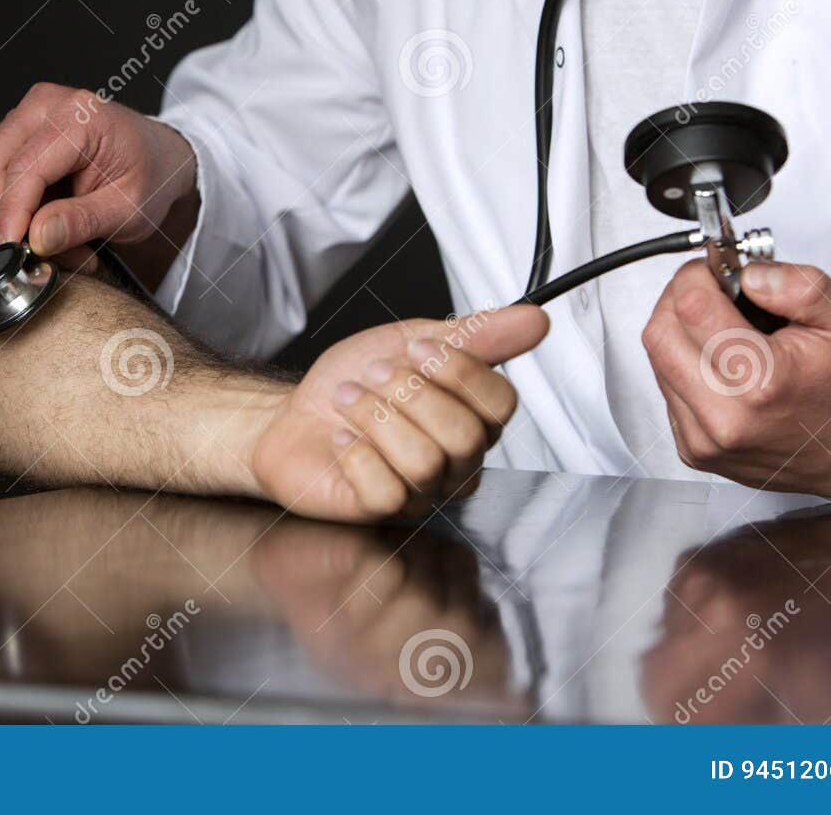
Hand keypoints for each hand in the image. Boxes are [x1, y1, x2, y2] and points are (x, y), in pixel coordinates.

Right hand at [0, 83, 198, 264]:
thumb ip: (81, 222)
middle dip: (8, 215)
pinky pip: (1, 170)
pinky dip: (18, 204)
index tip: (11, 251)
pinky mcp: (25, 127)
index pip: (26, 168)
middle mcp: (49, 104)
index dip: (12, 214)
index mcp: (80, 116)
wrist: (162, 157)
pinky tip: (49, 221)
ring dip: (13, 213)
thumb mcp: (129, 210)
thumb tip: (37, 237)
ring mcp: (33, 112)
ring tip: (55, 239)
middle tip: (40, 251)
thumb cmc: (152, 175)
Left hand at [248, 306, 548, 521]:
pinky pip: (387, 489)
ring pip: (426, 461)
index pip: (501, 403)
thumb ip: (476, 334)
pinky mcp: (383, 511)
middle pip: (466, 435)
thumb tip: (535, 319)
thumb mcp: (413, 340)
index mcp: (473, 419)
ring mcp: (423, 492)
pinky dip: (356, 453)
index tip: (419, 347)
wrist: (295, 415)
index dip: (459, 371)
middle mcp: (457, 462)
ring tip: (350, 401)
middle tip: (376, 373)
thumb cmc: (356, 381)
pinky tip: (343, 440)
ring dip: (376, 417)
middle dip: (411, 393)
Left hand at [640, 260, 830, 504]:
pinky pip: (666, 389)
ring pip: (658, 360)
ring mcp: (703, 439)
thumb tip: (748, 274)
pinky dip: (684, 366)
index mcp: (761, 382)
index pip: (690, 306)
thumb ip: (800, 285)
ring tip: (723, 330)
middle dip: (680, 300)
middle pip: (660, 332)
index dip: (698, 275)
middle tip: (714, 293)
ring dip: (681, 333)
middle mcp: (724, 417)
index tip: (715, 269)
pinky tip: (721, 366)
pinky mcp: (692, 449)